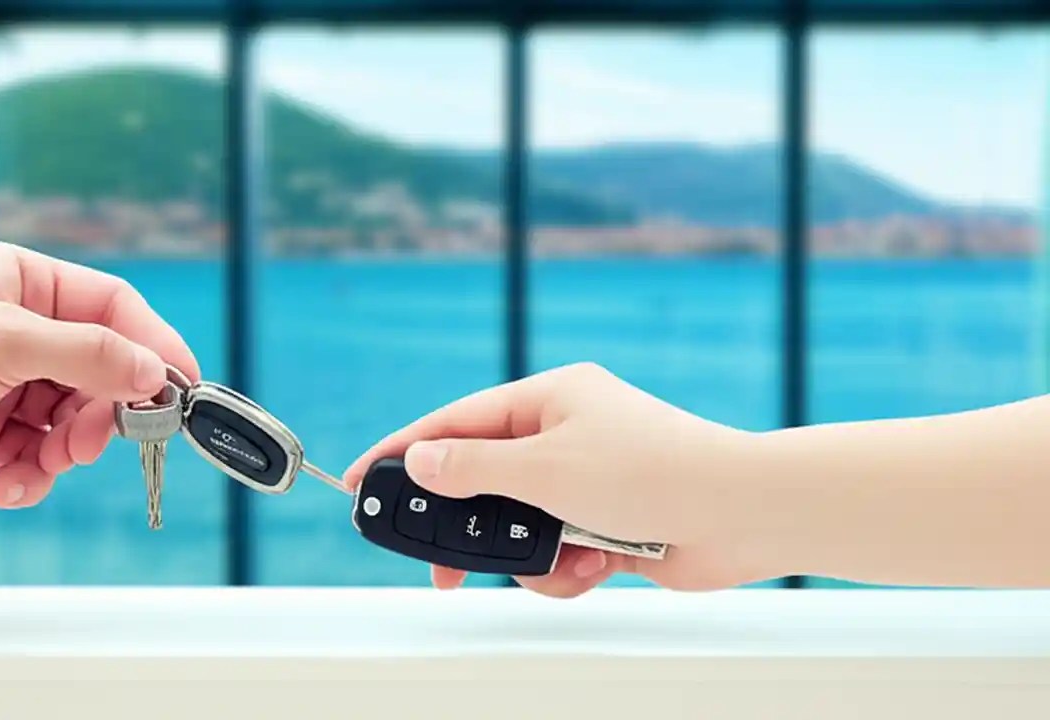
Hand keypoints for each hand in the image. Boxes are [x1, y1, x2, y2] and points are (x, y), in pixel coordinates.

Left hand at [0, 240, 198, 507]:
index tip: (181, 387)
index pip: (112, 307)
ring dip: (66, 450)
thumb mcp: (2, 342)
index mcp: (21, 282)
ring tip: (43, 466)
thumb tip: (156, 371)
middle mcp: (17, 329)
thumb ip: (88, 355)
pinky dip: (32, 475)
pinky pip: (35, 455)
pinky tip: (7, 485)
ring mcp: (2, 382)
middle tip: (91, 442)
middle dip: (101, 411)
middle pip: (100, 370)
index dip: (151, 345)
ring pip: (72, 419)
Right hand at [343, 363, 776, 595]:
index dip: (404, 452)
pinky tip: (592, 570)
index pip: (456, 423)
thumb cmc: (654, 472)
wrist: (741, 515)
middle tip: (438, 565)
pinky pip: (559, 550)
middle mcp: (566, 434)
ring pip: (521, 525)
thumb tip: (420, 460)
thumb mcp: (545, 468)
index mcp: (549, 399)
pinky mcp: (609, 523)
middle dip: (470, 527)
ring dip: (530, 554)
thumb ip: (473, 469)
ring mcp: (588, 480)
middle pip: (485, 481)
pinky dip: (567, 567)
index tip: (361, 479)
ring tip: (558, 562)